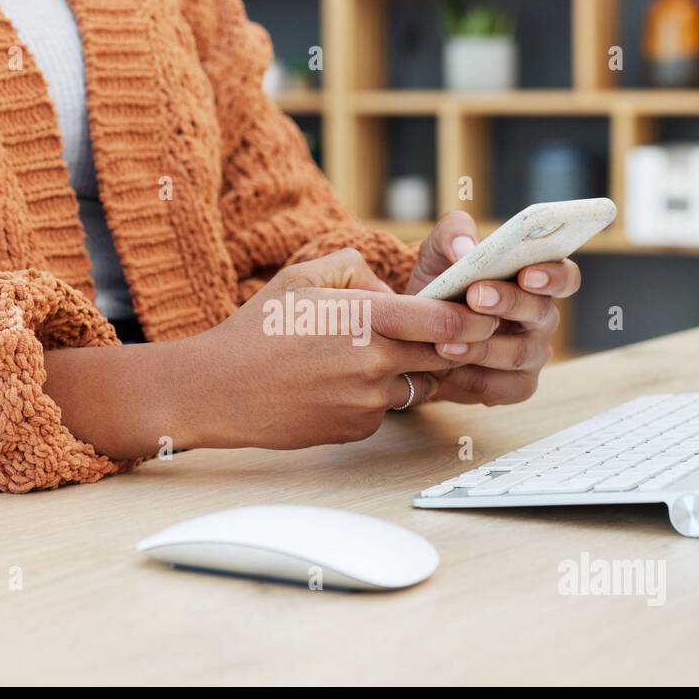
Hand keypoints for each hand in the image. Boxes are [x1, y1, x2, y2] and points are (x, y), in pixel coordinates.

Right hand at [44, 248, 500, 456]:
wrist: (217, 390)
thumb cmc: (256, 329)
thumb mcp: (301, 278)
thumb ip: (355, 269)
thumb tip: (392, 287)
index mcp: (365, 318)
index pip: (447, 320)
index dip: (473, 317)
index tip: (481, 312)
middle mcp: (374, 363)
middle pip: (445, 355)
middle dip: (451, 345)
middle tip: (450, 334)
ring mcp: (368, 401)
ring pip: (418, 384)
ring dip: (412, 371)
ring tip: (376, 356)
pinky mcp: (357, 428)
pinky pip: (387, 409)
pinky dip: (378, 396)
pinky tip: (340, 384)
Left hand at [404, 211, 581, 405]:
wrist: (414, 332)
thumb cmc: (437, 285)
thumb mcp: (436, 252)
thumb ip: (452, 234)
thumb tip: (466, 247)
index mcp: (535, 280)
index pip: (565, 276)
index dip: (553, 276)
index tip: (528, 274)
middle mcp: (541, 317)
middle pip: (541, 312)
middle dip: (509, 303)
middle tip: (476, 295)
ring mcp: (532, 354)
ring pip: (520, 353)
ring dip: (483, 347)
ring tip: (446, 343)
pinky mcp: (515, 386)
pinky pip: (504, 387)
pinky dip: (473, 379)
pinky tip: (446, 370)